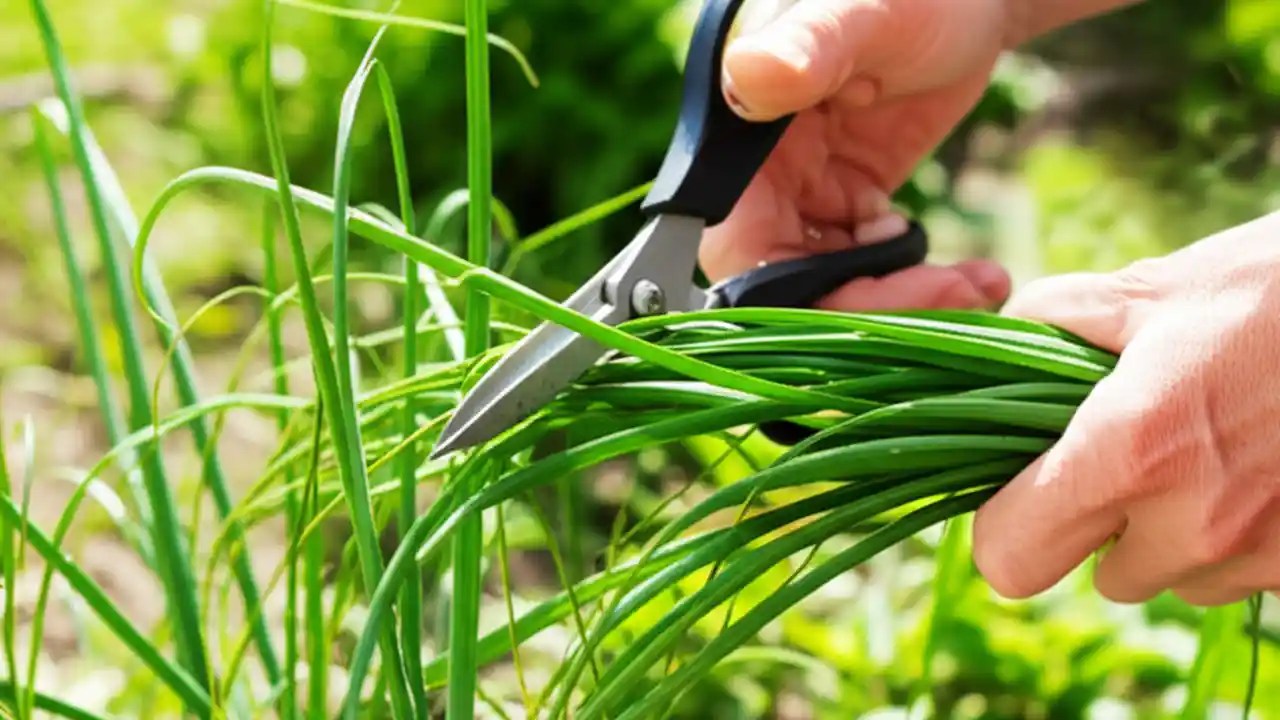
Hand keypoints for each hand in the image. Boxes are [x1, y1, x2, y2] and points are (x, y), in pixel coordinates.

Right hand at [701, 0, 1019, 309]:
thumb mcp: (864, 11)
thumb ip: (806, 46)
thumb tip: (747, 78)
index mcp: (736, 132)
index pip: (737, 247)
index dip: (789, 291)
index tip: (870, 294)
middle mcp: (759, 173)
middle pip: (787, 282)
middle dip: (865, 302)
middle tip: (950, 294)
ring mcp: (806, 192)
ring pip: (832, 286)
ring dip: (901, 302)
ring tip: (974, 286)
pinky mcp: (850, 203)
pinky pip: (869, 270)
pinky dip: (918, 284)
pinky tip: (970, 271)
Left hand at [973, 211, 1279, 604]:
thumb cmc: (1273, 286)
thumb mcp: (1153, 289)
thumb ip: (1057, 320)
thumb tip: (1006, 335)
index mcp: (1130, 452)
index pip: (1012, 557)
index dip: (1006, 522)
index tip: (1024, 484)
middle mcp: (1193, 523)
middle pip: (1097, 573)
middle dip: (1100, 523)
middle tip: (1132, 451)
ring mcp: (1262, 553)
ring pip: (1175, 577)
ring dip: (1174, 532)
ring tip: (1211, 446)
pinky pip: (1242, 573)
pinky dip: (1238, 536)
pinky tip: (1260, 465)